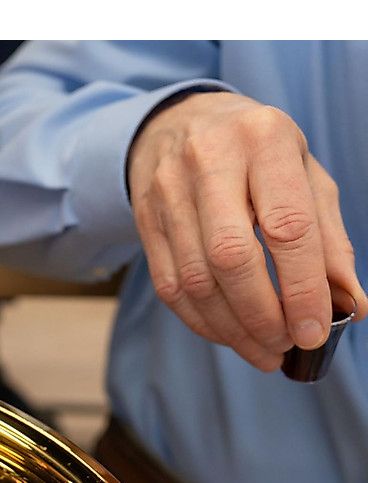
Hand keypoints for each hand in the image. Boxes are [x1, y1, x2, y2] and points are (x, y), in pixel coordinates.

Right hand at [127, 91, 366, 370]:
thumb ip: (329, 239)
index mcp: (266, 140)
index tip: (314, 330)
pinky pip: (170, 287)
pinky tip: (229, 334)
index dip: (303, 288)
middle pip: (232, 258)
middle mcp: (211, 162)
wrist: (179, 124)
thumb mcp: (303, 176)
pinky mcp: (144, 221)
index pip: (286, 226)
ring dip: (232, 328)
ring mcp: (168, 193)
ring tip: (262, 349)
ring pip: (197, 281)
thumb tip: (350, 304)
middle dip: (262, 314)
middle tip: (285, 344)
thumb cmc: (255, 154)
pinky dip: (203, 322)